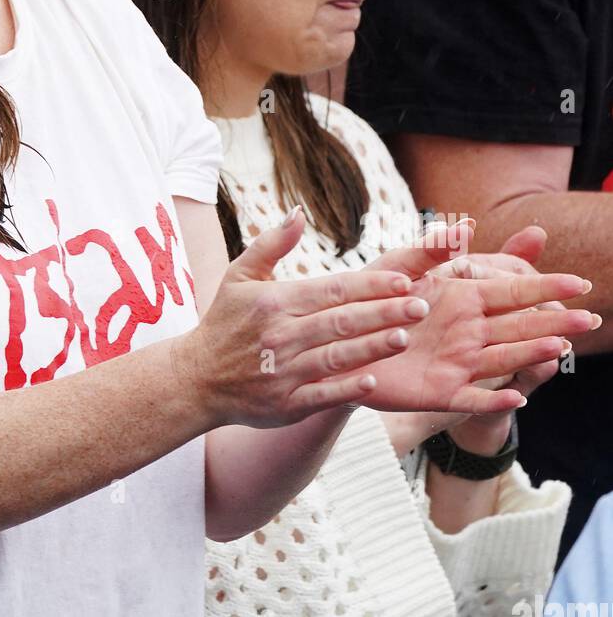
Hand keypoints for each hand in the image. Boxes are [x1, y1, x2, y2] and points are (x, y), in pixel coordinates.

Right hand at [180, 207, 435, 428]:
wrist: (196, 378)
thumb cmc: (223, 322)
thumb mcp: (239, 275)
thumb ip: (271, 243)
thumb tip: (298, 212)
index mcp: (275, 301)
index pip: (332, 289)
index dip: (370, 285)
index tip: (404, 280)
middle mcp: (281, 335)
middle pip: (342, 321)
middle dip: (384, 312)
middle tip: (421, 305)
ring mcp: (284, 371)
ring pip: (337, 356)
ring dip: (373, 347)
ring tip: (406, 336)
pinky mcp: (285, 404)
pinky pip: (322, 395)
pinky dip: (347, 388)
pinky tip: (374, 380)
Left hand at [346, 220, 596, 412]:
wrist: (344, 343)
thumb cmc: (372, 299)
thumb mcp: (399, 267)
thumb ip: (432, 248)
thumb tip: (467, 221)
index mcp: (465, 297)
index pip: (513, 290)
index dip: (545, 286)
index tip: (579, 283)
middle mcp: (470, 331)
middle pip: (520, 326)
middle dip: (555, 321)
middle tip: (589, 318)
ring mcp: (458, 363)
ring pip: (504, 358)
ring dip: (531, 354)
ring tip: (559, 347)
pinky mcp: (440, 391)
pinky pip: (472, 398)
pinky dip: (494, 399)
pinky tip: (517, 396)